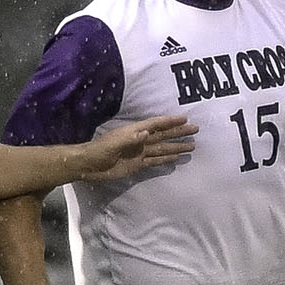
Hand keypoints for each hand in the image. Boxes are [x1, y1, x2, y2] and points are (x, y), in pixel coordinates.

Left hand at [73, 115, 196, 181]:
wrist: (88, 166)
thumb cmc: (98, 151)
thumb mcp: (113, 143)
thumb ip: (130, 138)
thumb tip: (147, 132)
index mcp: (134, 132)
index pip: (156, 125)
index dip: (170, 121)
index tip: (185, 118)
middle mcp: (140, 141)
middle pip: (163, 135)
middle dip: (178, 132)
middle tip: (195, 130)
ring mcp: (140, 153)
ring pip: (162, 148)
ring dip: (176, 146)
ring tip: (191, 145)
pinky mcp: (137, 165)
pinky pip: (155, 160)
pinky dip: (166, 159)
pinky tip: (176, 157)